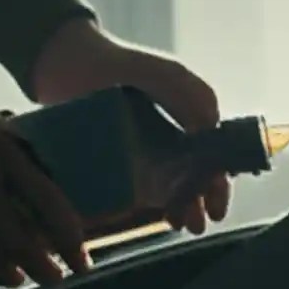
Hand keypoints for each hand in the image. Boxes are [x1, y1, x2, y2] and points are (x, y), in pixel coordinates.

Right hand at [0, 99, 90, 288]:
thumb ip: (26, 154)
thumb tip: (67, 174)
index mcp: (3, 154)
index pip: (49, 204)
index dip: (70, 240)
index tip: (84, 262)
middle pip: (18, 241)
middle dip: (44, 269)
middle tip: (56, 278)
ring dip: (7, 275)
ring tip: (18, 279)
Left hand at [32, 18, 229, 234]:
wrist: (70, 64)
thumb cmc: (123, 65)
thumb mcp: (168, 76)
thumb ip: (194, 98)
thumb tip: (210, 134)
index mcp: (192, 122)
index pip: (214, 158)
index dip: (218, 181)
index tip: (216, 201)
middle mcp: (173, 142)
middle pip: (195, 179)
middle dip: (201, 202)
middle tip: (200, 223)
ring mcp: (147, 156)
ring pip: (171, 189)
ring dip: (181, 208)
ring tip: (180, 224)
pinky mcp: (121, 166)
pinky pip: (140, 190)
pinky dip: (152, 203)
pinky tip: (157, 213)